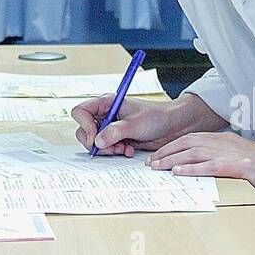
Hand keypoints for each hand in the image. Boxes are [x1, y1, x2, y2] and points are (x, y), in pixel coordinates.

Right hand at [73, 95, 191, 156]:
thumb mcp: (135, 124)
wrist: (173, 126)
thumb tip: (97, 142)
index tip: (95, 138)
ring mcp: (111, 127)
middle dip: (96, 142)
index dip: (85, 125)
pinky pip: (107, 148)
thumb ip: (115, 132)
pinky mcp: (117, 138)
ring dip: (108, 149)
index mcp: (106, 103)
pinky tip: (129, 150)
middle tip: (111, 148)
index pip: (81, 112)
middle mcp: (106, 115)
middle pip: (84, 130)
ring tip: (123, 149)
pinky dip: (115, 152)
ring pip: (95, 142)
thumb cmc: (157, 116)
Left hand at [148, 132, 254, 205]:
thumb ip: (222, 161)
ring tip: (157, 167)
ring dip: (172, 159)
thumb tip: (203, 167)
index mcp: (225, 140)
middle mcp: (225, 143)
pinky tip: (178, 172)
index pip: (192, 139)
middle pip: (188, 143)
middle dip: (166, 151)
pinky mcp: (239, 167)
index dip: (172, 146)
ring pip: (195, 152)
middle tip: (149, 162)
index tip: (157, 155)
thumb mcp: (241, 161)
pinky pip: (210, 166)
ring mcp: (232, 154)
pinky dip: (192, 168)